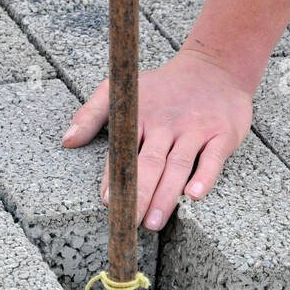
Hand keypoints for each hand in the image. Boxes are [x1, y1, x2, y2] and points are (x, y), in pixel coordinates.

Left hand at [61, 49, 253, 229]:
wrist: (215, 67)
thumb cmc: (163, 87)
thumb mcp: (122, 90)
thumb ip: (91, 114)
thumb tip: (67, 141)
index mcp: (140, 117)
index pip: (123, 151)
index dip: (115, 177)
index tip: (107, 201)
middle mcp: (167, 124)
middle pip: (150, 164)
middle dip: (139, 195)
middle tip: (130, 223)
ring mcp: (195, 129)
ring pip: (178, 165)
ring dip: (166, 196)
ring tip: (154, 222)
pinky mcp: (222, 133)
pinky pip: (213, 158)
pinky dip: (205, 176)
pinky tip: (194, 195)